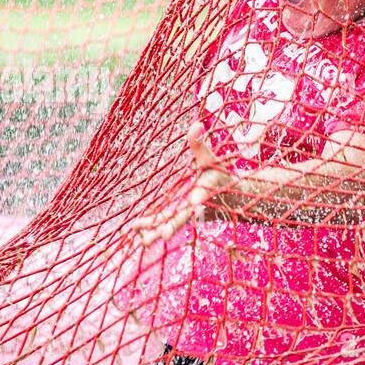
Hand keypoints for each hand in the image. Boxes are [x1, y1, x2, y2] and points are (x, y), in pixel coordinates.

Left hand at [131, 123, 238, 245]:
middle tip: (163, 235)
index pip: (203, 195)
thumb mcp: (210, 158)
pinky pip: (164, 222)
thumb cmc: (219, 173)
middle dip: (173, 225)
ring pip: (170, 224)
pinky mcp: (179, 216)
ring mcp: (186, 214)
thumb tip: (196, 123)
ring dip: (156, 231)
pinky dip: (151, 226)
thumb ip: (200, 144)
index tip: (196, 201)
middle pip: (184, 217)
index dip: (199, 198)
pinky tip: (135, 229)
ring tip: (141, 240)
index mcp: (205, 192)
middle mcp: (196, 207)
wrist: (229, 197)